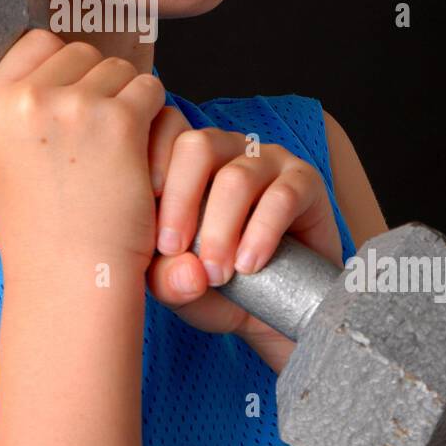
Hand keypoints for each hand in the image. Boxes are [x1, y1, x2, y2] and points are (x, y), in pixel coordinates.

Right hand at [0, 31, 166, 286]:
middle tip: (102, 130)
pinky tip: (141, 150)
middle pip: (81, 53)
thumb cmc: (36, 228)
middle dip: (98, 84)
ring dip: (128, 99)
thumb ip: (7, 113)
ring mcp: (72, 106)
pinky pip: (149, 89)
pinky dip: (153, 115)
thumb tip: (31, 67)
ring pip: (118, 69)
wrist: (70, 274)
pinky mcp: (117, 121)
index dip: (63, 68)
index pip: (36, 43)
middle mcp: (25, 98)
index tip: (74, 98)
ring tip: (119, 146)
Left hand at [146, 107, 343, 371]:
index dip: (149, 166)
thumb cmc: (219, 289)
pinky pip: (282, 197)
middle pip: (197, 146)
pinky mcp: (305, 181)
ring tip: (216, 273)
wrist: (276, 311)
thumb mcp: (179, 287)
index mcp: (186, 160)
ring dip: (221, 230)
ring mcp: (268, 160)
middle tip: (173, 250)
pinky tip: (249, 265)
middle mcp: (226, 150)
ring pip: (237, 178)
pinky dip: (261, 234)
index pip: (163, 133)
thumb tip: (182, 265)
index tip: (139, 216)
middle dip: (180, 202)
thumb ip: (166, 277)